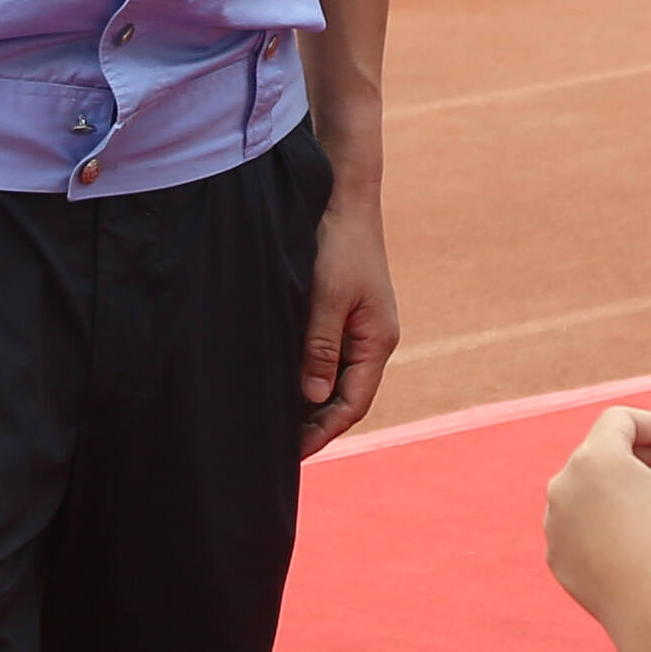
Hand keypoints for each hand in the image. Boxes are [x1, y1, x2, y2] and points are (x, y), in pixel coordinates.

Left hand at [298, 178, 401, 451]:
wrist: (343, 196)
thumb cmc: (337, 243)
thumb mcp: (326, 296)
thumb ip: (320, 347)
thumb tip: (313, 398)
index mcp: (377, 341)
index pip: (352, 404)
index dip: (323, 432)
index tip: (292, 455)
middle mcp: (372, 339)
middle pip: (344, 397)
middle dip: (315, 425)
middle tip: (277, 450)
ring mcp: (359, 327)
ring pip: (333, 379)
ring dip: (308, 402)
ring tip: (273, 425)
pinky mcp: (343, 313)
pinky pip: (326, 357)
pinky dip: (306, 375)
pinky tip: (279, 384)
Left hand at [541, 402, 650, 635]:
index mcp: (594, 458)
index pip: (620, 420)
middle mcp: (563, 485)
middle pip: (600, 453)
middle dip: (636, 458)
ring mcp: (554, 522)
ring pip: (587, 491)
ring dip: (617, 492)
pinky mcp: (555, 555)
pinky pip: (580, 527)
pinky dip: (603, 526)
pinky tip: (633, 543)